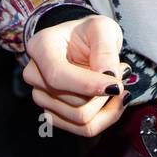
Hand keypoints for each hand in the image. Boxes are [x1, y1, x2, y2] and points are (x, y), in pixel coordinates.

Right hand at [24, 14, 127, 136]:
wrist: (81, 43)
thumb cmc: (90, 33)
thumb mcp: (103, 28)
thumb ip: (106, 50)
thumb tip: (109, 79)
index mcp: (41, 47)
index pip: (58, 75)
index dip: (88, 85)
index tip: (116, 86)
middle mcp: (34, 74)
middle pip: (73, 102)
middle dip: (106, 92)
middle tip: (121, 72)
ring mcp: (41, 97)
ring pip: (80, 119)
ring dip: (107, 104)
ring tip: (115, 81)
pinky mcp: (53, 114)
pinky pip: (83, 129)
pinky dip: (104, 116)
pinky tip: (110, 97)